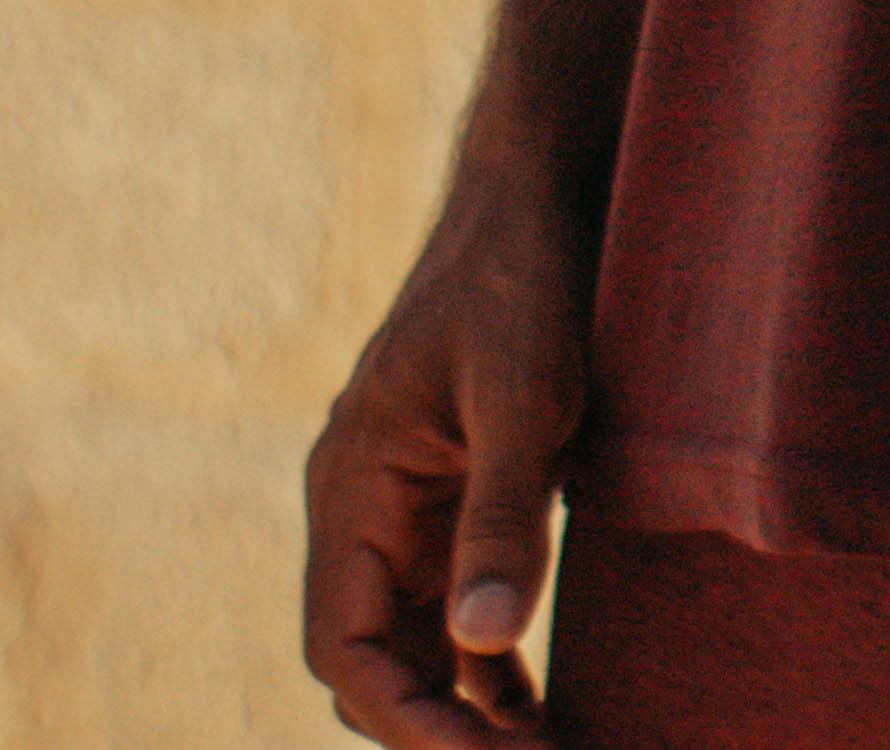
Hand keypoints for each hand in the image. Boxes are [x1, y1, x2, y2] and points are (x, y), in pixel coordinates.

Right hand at [302, 155, 590, 740]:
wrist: (542, 192)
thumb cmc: (524, 277)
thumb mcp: (525, 391)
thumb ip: (505, 512)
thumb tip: (482, 643)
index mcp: (352, 487)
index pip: (346, 644)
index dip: (404, 718)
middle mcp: (366, 511)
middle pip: (377, 662)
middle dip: (438, 732)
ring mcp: (411, 511)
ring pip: (419, 648)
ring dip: (466, 713)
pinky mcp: (460, 502)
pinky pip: (456, 614)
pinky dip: (487, 672)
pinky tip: (536, 714)